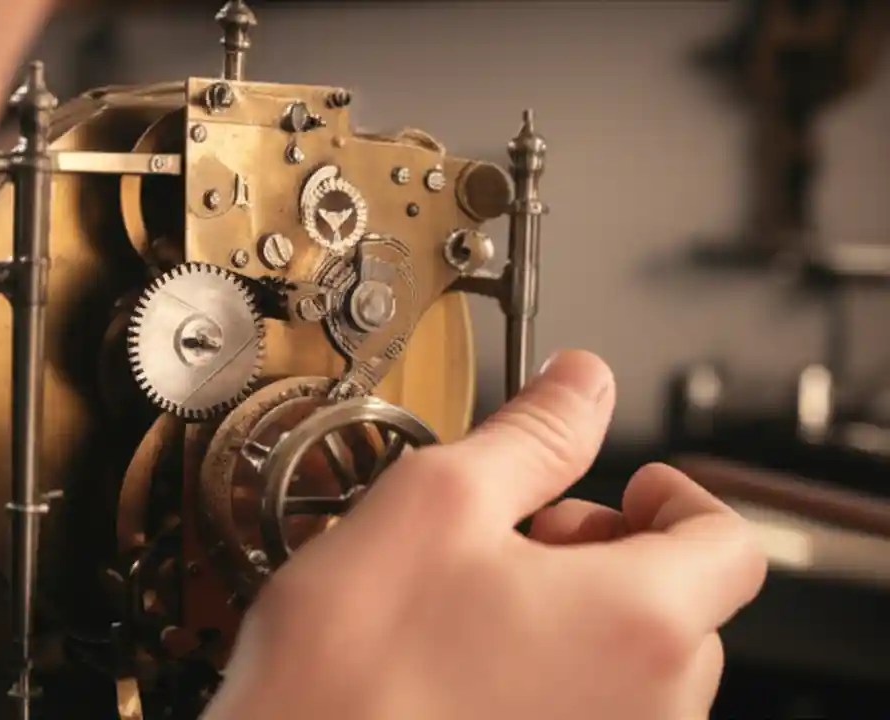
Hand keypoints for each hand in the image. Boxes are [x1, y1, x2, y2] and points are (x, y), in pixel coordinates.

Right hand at [204, 351, 767, 719]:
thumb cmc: (352, 674)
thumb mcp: (436, 503)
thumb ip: (532, 434)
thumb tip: (580, 386)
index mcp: (640, 625)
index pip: (729, 541)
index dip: (674, 493)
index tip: (626, 482)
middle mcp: (650, 708)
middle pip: (680, 604)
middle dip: (605, 553)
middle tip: (518, 538)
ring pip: (632, 664)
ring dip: (576, 616)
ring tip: (480, 602)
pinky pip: (592, 711)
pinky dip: (552, 674)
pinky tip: (467, 660)